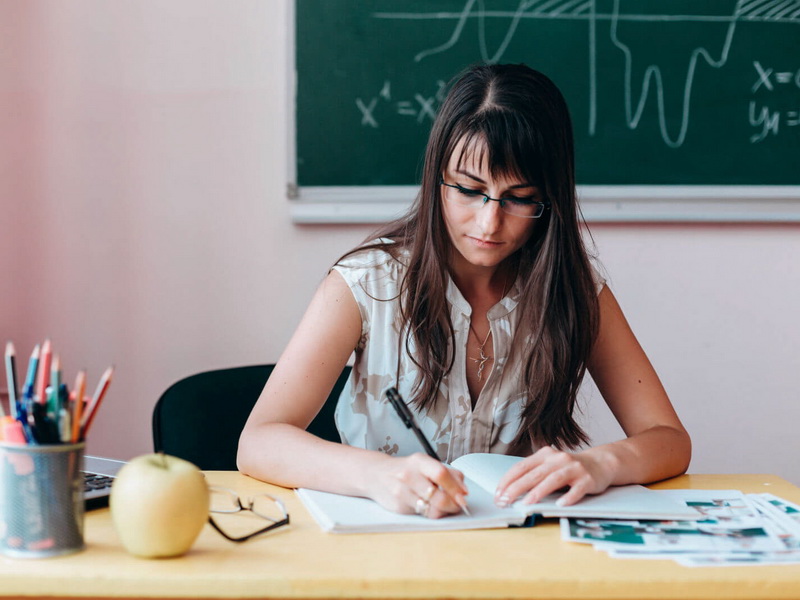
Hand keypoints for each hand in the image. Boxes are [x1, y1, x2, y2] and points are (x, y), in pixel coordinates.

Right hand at [364, 453, 468, 518]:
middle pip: (438, 496)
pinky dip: (431, 513)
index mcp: (418, 461)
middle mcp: (408, 475)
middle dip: (453, 504)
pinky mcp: (398, 506)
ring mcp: (401, 492)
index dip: (455, 487)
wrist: (375, 475)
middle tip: (458, 505)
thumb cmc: (404, 470)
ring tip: (446, 507)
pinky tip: (430, 507)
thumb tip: (463, 489)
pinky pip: (422, 514)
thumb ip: (447, 473)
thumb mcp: (424, 464)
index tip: (464, 495)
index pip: (441, 473)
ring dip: (444, 511)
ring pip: (431, 509)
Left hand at [494, 446, 614, 507]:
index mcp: (545, 455)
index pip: (521, 467)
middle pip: (534, 474)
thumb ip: (534, 473)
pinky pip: (577, 489)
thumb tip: (509, 490)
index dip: (507, 480)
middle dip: (517, 488)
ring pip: (553, 479)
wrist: (600, 463)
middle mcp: (558, 459)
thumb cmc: (569, 468)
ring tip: (527, 503)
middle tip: (505, 501)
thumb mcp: (550, 466)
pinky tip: (560, 505)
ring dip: (539, 492)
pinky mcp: (587, 479)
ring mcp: (574, 468)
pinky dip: (568, 497)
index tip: (497, 494)